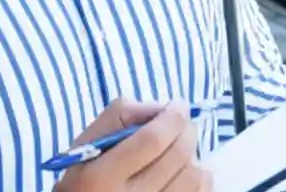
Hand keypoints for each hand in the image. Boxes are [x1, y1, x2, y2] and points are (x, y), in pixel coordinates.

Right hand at [53, 97, 211, 191]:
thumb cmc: (85, 179)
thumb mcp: (88, 145)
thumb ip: (121, 117)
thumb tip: (163, 110)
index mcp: (101, 177)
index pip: (151, 140)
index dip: (172, 118)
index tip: (178, 106)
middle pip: (177, 157)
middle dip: (187, 131)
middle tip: (184, 124)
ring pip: (192, 177)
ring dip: (192, 157)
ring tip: (179, 153)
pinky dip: (200, 179)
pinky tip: (185, 173)